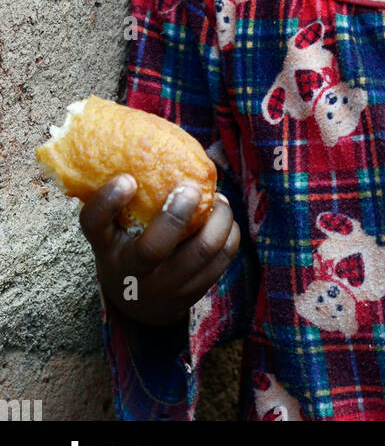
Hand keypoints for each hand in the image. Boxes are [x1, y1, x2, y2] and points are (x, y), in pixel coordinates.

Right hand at [79, 174, 240, 327]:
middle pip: (154, 248)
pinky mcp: (191, 293)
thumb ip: (126, 199)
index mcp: (106, 248)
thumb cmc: (126, 248)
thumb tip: (155, 140)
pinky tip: (224, 220)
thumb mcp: (114, 230)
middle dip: (177, 214)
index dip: (107, 201)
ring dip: (217, 219)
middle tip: (191, 187)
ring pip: (199, 252)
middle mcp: (130, 272)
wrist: (138, 305)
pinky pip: (220, 260)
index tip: (127, 178)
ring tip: (219, 200)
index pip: (94, 225)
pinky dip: (229, 234)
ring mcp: (163, 287)